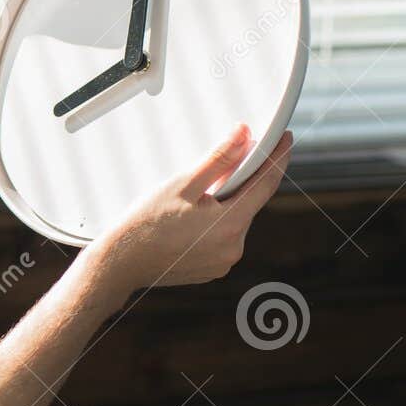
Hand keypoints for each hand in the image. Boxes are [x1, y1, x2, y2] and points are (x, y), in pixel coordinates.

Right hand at [95, 124, 292, 292]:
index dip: (278, 157)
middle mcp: (233, 248)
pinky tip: (190, 219)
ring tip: (195, 197)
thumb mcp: (183, 184)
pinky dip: (215, 224)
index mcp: (230, 224)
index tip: (285, 139)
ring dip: (226, 204)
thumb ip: (219, 160)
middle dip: (241, 181)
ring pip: (236, 221)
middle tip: (224, 163)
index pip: (266, 183)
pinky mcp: (212, 270)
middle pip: (249, 202)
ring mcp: (224, 262)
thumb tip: (244, 135)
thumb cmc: (145, 223)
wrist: (120, 263)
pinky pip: (223, 239)